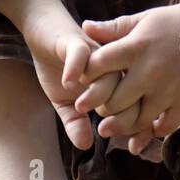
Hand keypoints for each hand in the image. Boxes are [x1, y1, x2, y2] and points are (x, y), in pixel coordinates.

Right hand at [21, 12, 124, 150]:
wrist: (43, 33)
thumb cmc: (60, 68)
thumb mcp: (66, 102)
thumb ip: (75, 123)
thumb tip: (85, 146)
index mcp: (117, 83)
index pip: (135, 109)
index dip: (132, 128)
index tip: (126, 144)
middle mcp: (113, 67)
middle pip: (129, 94)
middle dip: (117, 116)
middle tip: (102, 129)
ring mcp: (97, 54)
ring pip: (110, 77)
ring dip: (96, 95)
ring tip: (79, 106)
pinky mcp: (77, 41)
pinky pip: (82, 56)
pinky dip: (75, 71)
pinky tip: (67, 83)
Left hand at [73, 0, 179, 144]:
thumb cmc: (175, 21)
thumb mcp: (144, 19)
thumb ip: (114, 28)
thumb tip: (85, 27)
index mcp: (136, 46)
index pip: (99, 65)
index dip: (85, 76)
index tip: (78, 82)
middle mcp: (151, 70)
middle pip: (115, 101)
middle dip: (101, 108)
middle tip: (95, 110)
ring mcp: (170, 88)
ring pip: (138, 120)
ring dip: (122, 127)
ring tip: (109, 128)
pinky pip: (166, 126)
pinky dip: (153, 132)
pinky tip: (145, 130)